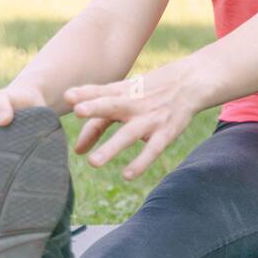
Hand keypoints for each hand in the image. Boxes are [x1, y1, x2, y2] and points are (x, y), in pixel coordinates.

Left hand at [65, 61, 200, 180]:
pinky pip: (152, 149)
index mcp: (122, 91)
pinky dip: (141, 162)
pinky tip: (127, 175)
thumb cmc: (148, 93)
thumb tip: (77, 151)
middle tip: (77, 111)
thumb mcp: (125, 98)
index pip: (101, 92)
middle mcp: (134, 103)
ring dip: (111, 147)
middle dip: (95, 108)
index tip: (67, 96)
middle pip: (112, 105)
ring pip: (129, 133)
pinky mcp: (166, 133)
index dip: (84, 94)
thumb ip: (98, 121)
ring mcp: (150, 118)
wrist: (189, 83)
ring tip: (93, 162)